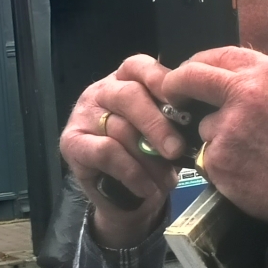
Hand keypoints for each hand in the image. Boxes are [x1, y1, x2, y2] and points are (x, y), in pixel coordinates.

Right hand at [61, 54, 188, 247]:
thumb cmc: (147, 159)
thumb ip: (173, 118)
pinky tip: (146, 188)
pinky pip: (106, 152)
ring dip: (149, 160)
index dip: (162, 81)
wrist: (122, 200)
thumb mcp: (163, 134)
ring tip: (166, 182)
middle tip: (177, 150)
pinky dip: (132, 172)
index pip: (141, 67)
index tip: (183, 102)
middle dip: (157, 124)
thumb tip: (196, 116)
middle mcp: (101, 92)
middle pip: (129, 95)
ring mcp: (83, 116)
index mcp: (126, 81)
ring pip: (121, 129)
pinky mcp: (72, 143)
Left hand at [160, 47, 267, 227]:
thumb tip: (261, 79)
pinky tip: (248, 173)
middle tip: (172, 94)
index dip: (200, 62)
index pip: (222, 54)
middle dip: (176, 84)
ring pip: (204, 125)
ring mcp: (229, 128)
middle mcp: (247, 95)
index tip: (191, 71)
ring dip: (217, 138)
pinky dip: (222, 165)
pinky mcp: (218, 159)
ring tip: (251, 156)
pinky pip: (209, 156)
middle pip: (192, 77)